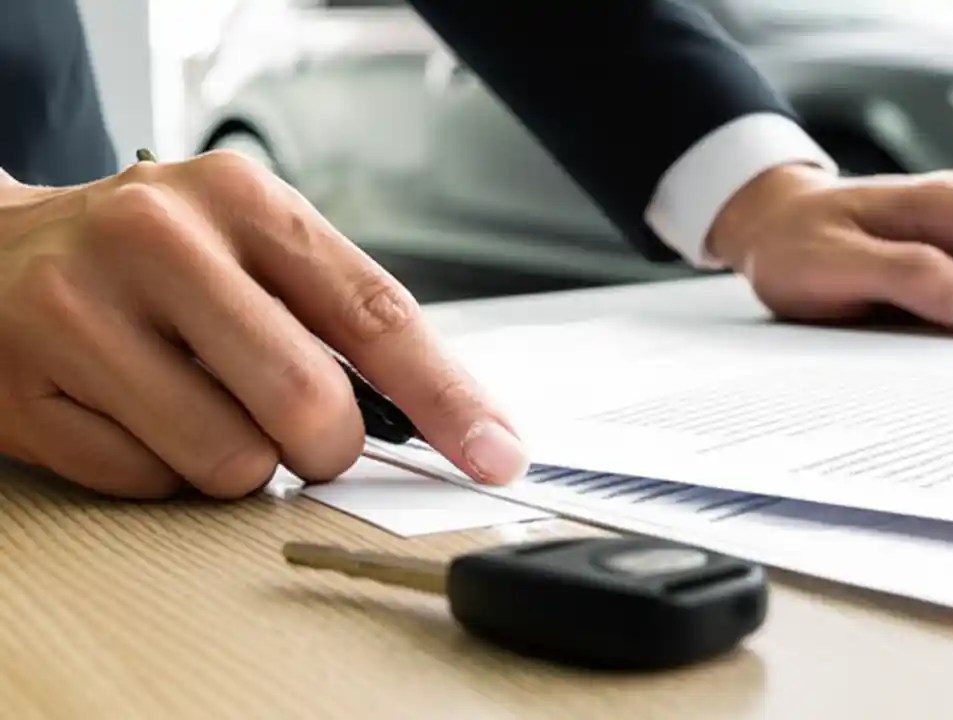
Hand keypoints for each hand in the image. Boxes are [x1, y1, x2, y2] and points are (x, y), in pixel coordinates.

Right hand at [0, 152, 527, 498]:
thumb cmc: (150, 260)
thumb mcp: (247, 247)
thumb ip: (335, 318)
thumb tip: (439, 415)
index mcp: (240, 200)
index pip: (375, 313)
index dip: (447, 398)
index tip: (494, 452)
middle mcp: (158, 241)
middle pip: (308, 404)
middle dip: (325, 447)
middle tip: (302, 431)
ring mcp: (80, 313)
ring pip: (230, 461)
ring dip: (238, 462)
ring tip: (193, 402)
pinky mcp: (26, 390)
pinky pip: (150, 485)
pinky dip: (162, 472)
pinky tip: (129, 411)